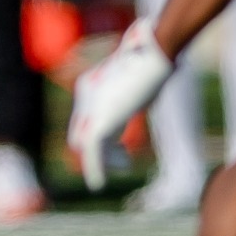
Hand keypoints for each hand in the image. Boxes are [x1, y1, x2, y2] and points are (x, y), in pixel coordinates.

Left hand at [68, 19, 173, 190]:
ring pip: (83, 143)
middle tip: (124, 161)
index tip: (122, 148)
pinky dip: (94, 168)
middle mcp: (84, 96)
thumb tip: (145, 100)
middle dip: (99, 149)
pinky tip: (98, 183)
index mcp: (91, 85)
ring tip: (124, 166)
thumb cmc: (154, 60)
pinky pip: (91, 151)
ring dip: (101, 160)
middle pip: (80, 131)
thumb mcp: (139, 80)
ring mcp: (89, 108)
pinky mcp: (99, 120)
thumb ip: (133, 95)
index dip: (103, 135)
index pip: (86, 117)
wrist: (153, 52)